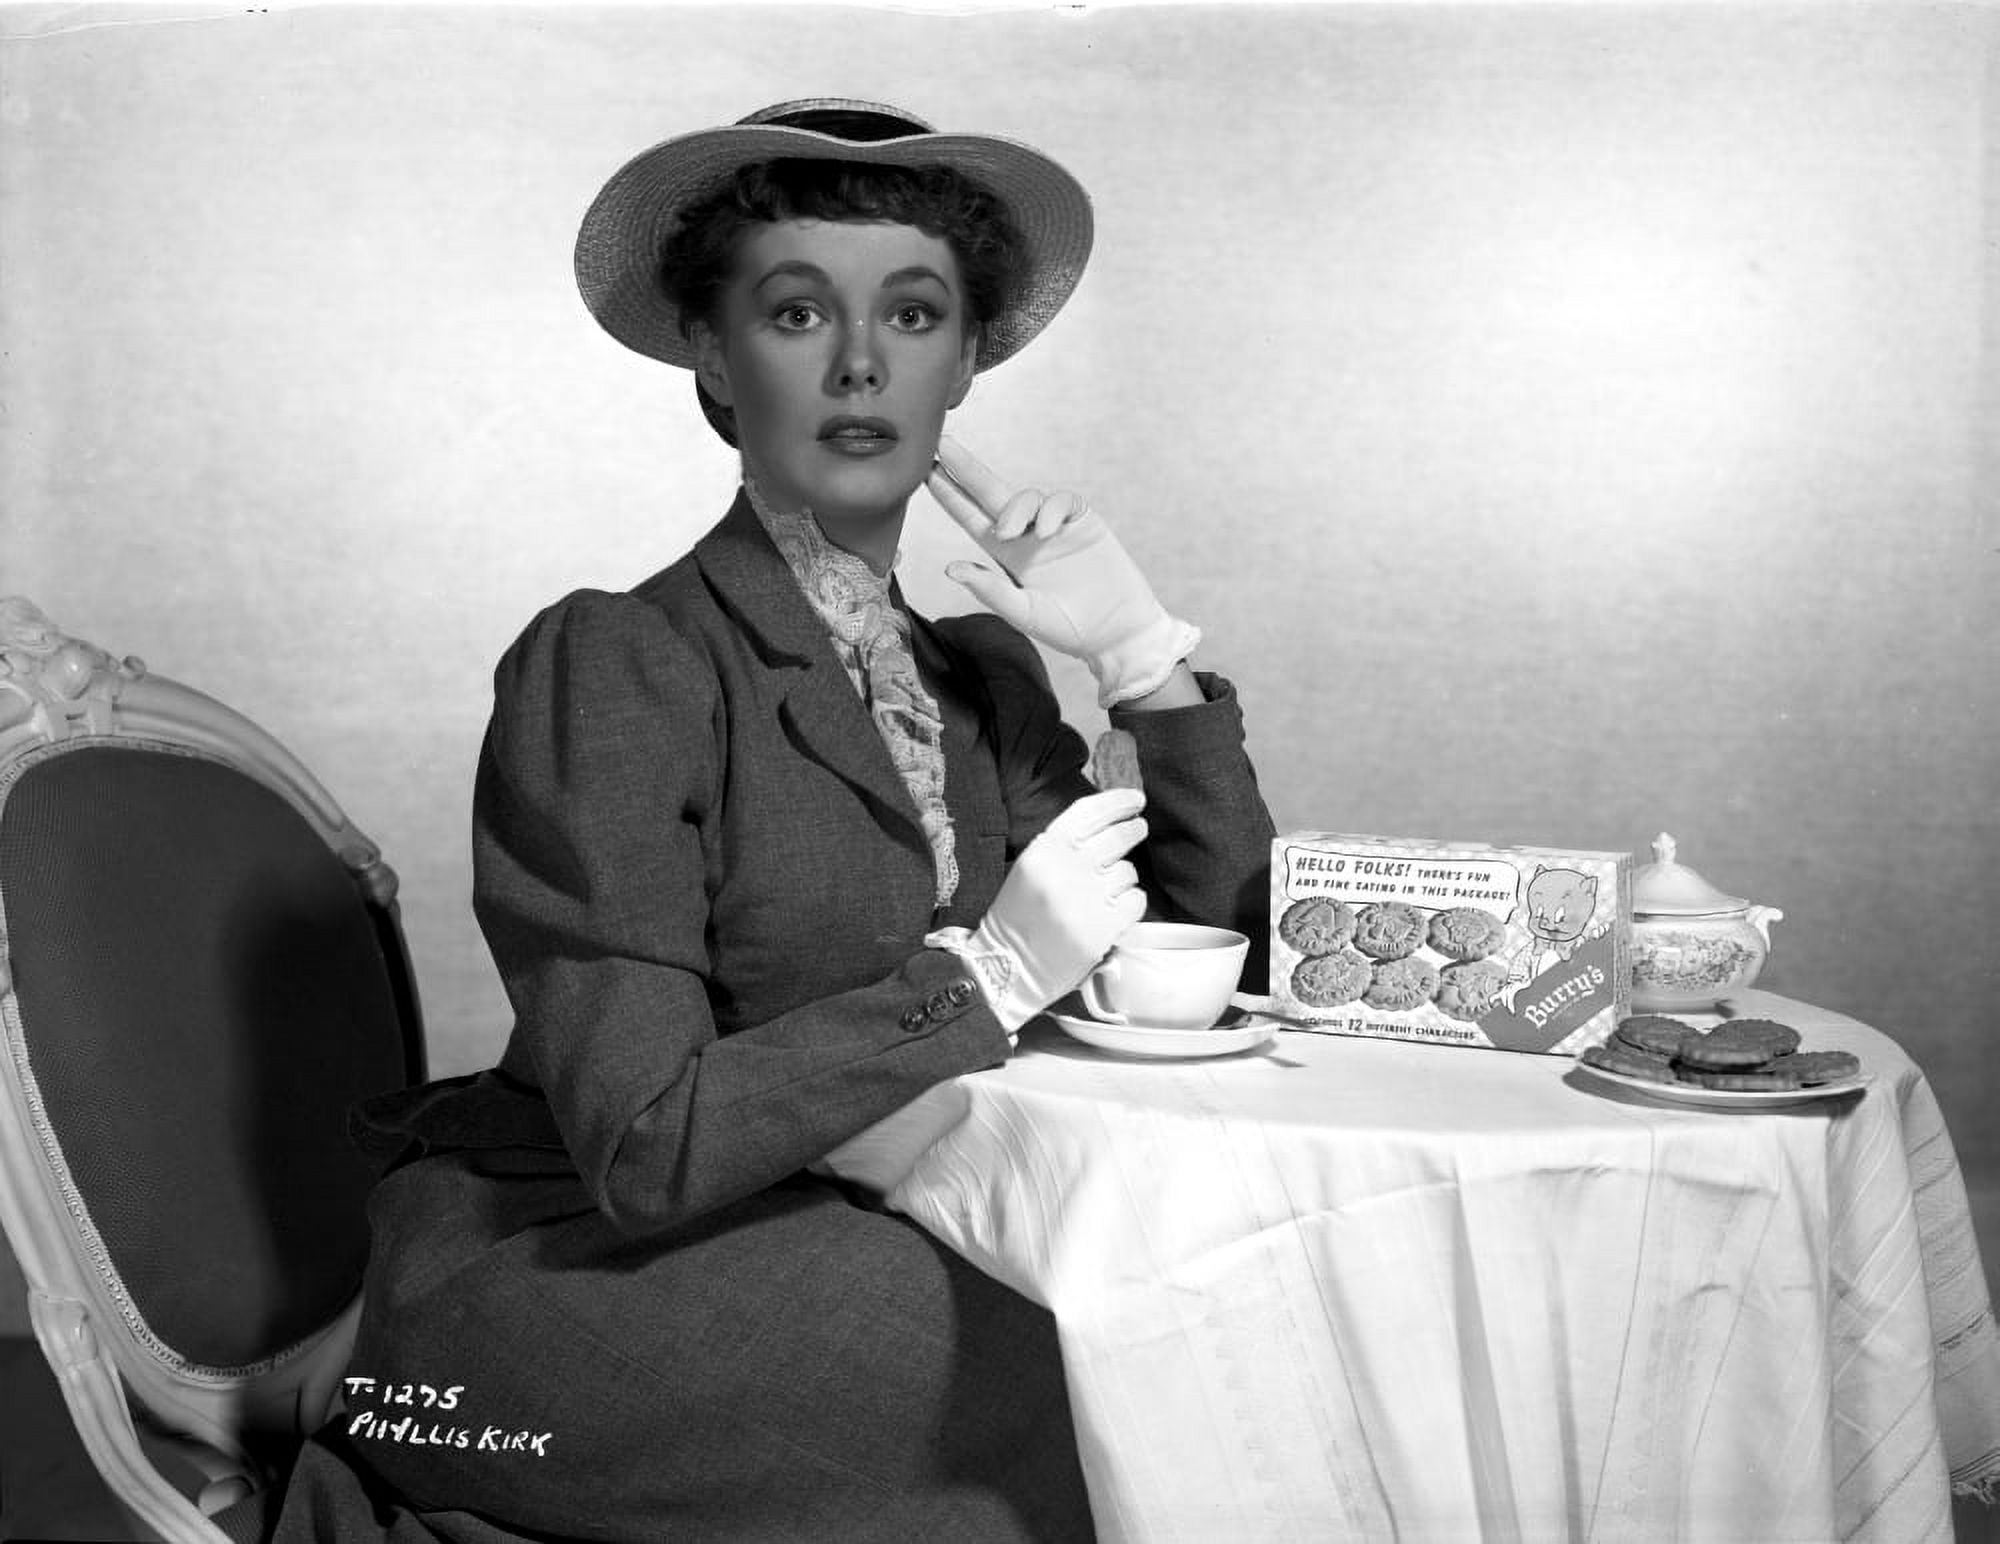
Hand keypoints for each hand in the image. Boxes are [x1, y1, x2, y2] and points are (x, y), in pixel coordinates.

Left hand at [927, 437, 1199, 706]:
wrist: (1118, 632)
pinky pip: (1062, 501)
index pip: (972, 520)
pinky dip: (1051, 510)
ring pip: (1026, 497)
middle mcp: (1028, 536)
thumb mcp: (1023, 613)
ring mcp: (1056, 527)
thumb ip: (990, 590)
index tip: (925, 474)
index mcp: (1008, 557)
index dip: (951, 497)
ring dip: (1014, 509)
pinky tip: (1046, 532)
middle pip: (991, 494)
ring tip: (1007, 533)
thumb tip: (949, 568)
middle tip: (944, 445)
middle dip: (967, 469)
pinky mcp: (1084, 522)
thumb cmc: (1070, 629)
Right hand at [940, 788, 1148, 1030]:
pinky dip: (1131, 903)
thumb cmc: (1021, 915)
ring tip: (1108, 888)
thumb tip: (1109, 821)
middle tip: (1138, 828)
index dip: (1117, 802)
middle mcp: (1064, 871)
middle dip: (1132, 829)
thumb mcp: (1031, 868)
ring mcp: (1085, 901)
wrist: (1008, 967)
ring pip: (1127, 871)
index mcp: (1042, 852)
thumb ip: (1063, 845)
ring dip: (1124, 876)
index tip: (1135, 800)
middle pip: (1115, 837)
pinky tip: (1115, 909)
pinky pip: (1135, 901)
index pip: (1087, 813)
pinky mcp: (1102, 930)